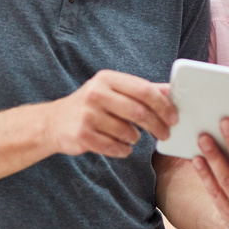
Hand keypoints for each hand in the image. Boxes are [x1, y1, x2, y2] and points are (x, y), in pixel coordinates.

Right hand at [46, 70, 176, 157]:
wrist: (54, 122)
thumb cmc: (92, 105)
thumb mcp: (114, 90)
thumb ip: (141, 90)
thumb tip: (171, 90)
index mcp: (107, 79)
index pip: (144, 90)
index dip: (163, 105)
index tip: (174, 117)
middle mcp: (96, 94)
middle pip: (138, 112)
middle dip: (157, 126)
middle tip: (165, 134)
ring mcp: (87, 115)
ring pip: (128, 132)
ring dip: (135, 138)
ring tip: (132, 136)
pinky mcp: (82, 135)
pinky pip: (115, 147)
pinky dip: (123, 150)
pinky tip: (120, 146)